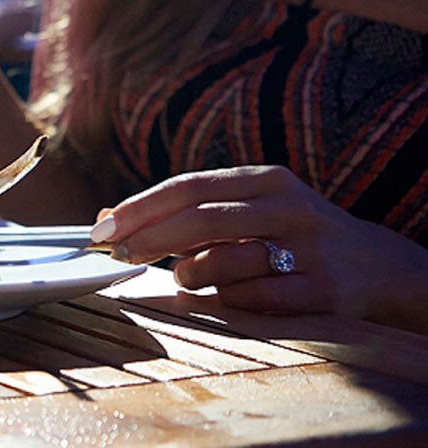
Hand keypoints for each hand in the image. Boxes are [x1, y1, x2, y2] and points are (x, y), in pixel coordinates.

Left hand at [93, 165, 427, 329]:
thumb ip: (186, 212)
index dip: (142, 206)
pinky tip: (230, 296)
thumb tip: (106, 215)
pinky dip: (232, 300)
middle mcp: (290, 207)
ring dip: (193, 273)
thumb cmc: (291, 236)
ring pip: (228, 260)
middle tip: (119, 254)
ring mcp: (310, 248)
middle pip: (203, 218)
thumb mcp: (247, 210)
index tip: (103, 226)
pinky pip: (257, 298)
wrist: (378, 268)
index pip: (191, 186)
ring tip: (187, 277)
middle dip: (151, 237)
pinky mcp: (325, 290)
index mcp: (266, 180)